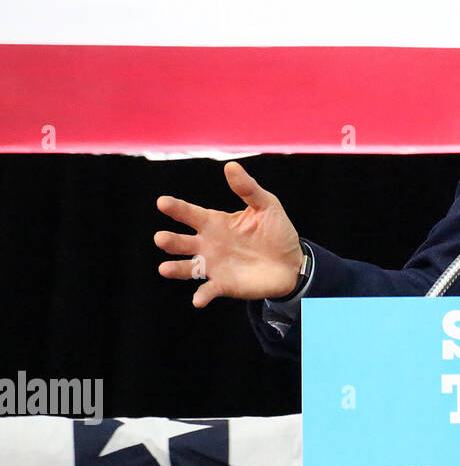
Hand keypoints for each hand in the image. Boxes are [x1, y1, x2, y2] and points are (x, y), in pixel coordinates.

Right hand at [154, 161, 303, 307]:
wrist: (292, 262)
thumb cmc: (276, 231)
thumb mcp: (266, 205)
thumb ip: (247, 188)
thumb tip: (230, 166)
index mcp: (215, 222)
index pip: (190, 214)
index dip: (176, 208)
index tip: (162, 202)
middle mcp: (208, 244)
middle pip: (182, 242)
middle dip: (170, 241)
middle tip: (161, 238)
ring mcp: (214, 266)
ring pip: (187, 268)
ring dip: (176, 269)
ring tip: (164, 268)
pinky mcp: (224, 284)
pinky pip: (208, 290)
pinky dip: (202, 295)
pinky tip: (199, 299)